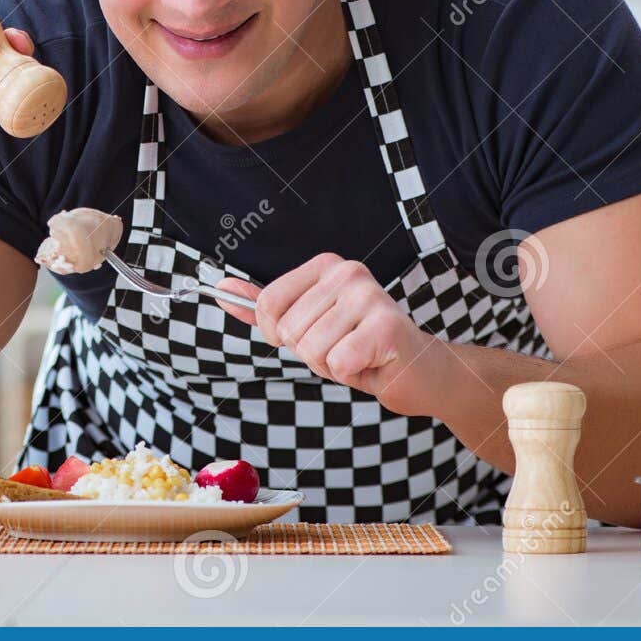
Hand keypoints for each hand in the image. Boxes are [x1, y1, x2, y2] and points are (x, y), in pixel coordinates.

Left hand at [215, 253, 448, 415]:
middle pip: (290, 330)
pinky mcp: (386, 327)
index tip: (305, 336)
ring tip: (358, 356)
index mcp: (325, 266)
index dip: (278, 334)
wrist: (419, 371)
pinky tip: (372, 364)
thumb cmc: (360, 348)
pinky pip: (338, 363)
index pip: (268, 304)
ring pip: (312, 350)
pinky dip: (351, 375)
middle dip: (311, 354)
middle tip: (343, 349)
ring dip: (332, 366)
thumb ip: (265, 308)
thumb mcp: (307, 325)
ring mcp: (368, 297)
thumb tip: (221, 290)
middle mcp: (347, 272)